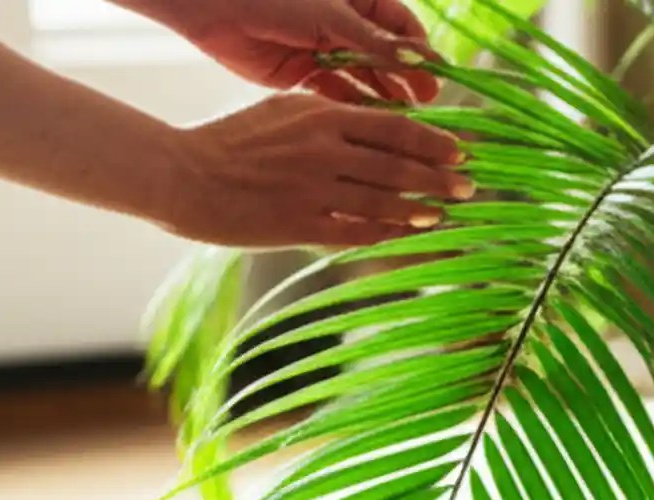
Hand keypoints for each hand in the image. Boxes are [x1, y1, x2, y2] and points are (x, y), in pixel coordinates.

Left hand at [124, 0, 440, 103]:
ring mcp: (324, 51)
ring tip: (403, 120)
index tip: (438, 77)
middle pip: (385, 57)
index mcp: (357, 1)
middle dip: (405, 80)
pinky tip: (372, 124)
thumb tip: (418, 60)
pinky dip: (354, 108)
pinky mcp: (303, 76)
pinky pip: (338, 94)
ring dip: (383, 97)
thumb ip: (374, 43)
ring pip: (364, 78)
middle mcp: (343, 26)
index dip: (420, 53)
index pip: (401, 28)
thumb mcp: (331, 18)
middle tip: (424, 105)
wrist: (214, 9)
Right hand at [161, 93, 471, 248]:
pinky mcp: (300, 225)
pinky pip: (357, 231)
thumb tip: (380, 126)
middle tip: (468, 186)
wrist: (185, 177)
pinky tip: (405, 234)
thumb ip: (332, 116)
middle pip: (398, 165)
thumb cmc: (235, 141)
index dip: (433, 141)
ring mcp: (313, 190)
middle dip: (439, 177)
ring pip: (383, 201)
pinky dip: (387, 233)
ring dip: (419, 208)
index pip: (394, 126)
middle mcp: (323, 151)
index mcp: (321, 115)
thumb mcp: (285, 111)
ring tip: (441, 213)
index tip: (460, 150)